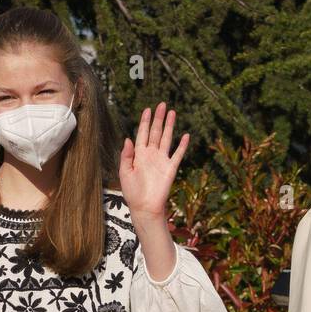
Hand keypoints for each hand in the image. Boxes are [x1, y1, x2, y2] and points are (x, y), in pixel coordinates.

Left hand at [119, 102, 188, 220]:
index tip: (147, 109)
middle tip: (161, 104)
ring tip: (172, 112)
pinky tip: (186, 135)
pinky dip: (182, 145)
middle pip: (155, 132)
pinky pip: (178, 154)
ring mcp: (161, 160)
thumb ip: (126, 156)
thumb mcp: (124, 173)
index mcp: (138, 155)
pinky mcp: (170, 168)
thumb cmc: (132, 192)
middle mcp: (151, 155)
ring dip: (169, 126)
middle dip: (158, 118)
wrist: (145, 207)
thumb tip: (128, 139)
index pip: (142, 134)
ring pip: (166, 138)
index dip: (144, 121)